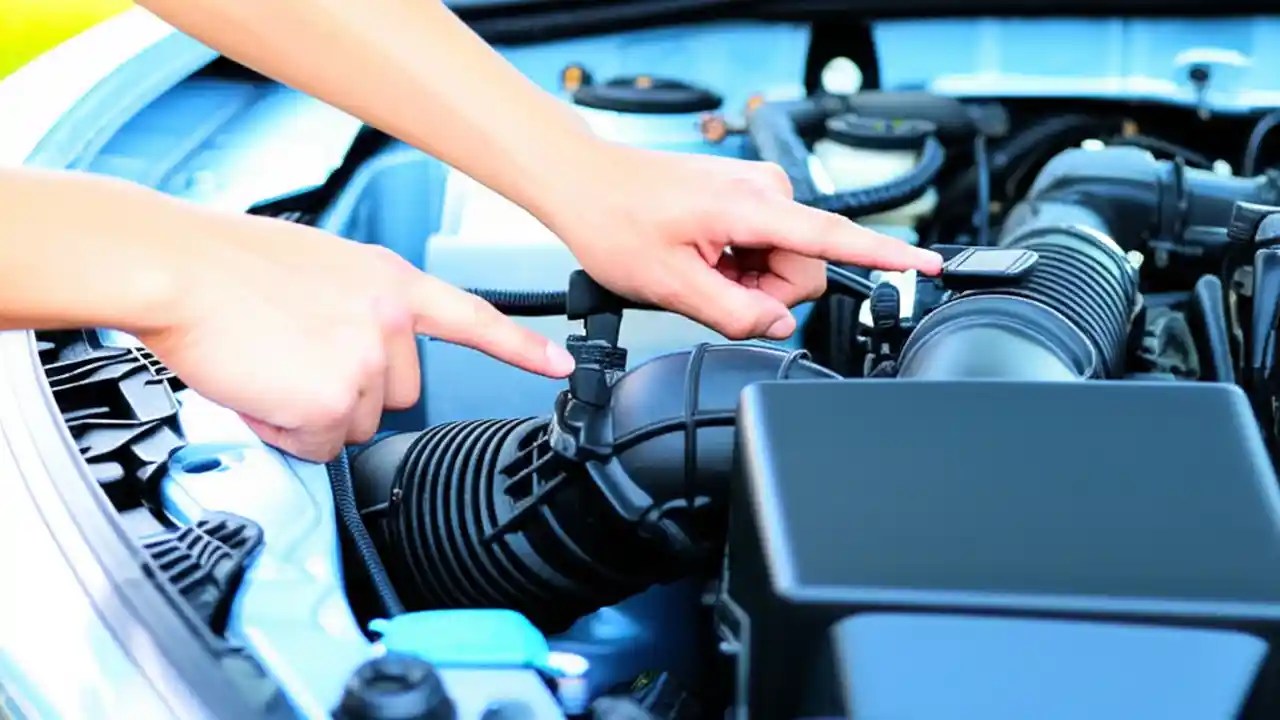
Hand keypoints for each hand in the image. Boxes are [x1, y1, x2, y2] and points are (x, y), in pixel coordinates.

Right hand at [136, 216, 573, 461]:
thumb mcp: (318, 270)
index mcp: (389, 280)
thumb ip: (356, 313)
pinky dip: (285, 431)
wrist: (177, 267)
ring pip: (352, 425)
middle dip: (346, 394)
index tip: (560, 366)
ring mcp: (367, 359)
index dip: (519, 348)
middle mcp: (390, 318)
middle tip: (293, 360)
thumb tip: (354, 368)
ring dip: (310, 413)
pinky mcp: (334, 397)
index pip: (471, 318)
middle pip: (396, 397)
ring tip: (269, 366)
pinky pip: (318, 446)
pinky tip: (261, 389)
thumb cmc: (228, 267)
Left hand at [542, 143, 942, 339]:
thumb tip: (778, 327)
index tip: (930, 266)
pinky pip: (764, 247)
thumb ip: (735, 313)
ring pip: (782, 262)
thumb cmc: (616, 221)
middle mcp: (765, 191)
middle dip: (764, 293)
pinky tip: (703, 256)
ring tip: (699, 268)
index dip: (887, 258)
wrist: (585, 184)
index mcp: (753, 208)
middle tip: (710, 287)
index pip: (837, 240)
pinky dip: (739, 264)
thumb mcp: (671, 286)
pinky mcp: (746, 197)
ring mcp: (756, 192)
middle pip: (802, 268)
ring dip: (747, 280)